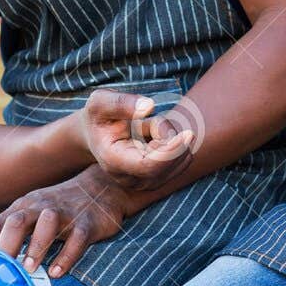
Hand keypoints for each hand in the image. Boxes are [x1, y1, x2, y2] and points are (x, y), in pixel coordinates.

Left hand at [0, 165, 127, 276]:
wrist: (103, 187)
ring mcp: (66, 213)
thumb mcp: (36, 213)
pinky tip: (57, 273)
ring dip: (36, 247)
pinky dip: (66, 257)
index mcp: (25, 206)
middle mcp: (41, 207)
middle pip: (17, 221)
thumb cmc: (62, 208)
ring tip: (29, 269)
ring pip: (47, 224)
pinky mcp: (88, 223)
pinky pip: (76, 239)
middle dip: (7, 245)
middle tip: (2, 271)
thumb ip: (17, 232)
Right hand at [77, 88, 195, 190]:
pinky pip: (182, 160)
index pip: (148, 166)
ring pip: (179, 159)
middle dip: (167, 132)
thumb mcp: (100, 102)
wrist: (97, 134)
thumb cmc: (99, 116)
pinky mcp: (159, 180)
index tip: (188, 133)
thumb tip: (149, 106)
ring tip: (145, 129)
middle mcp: (130, 179)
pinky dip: (175, 143)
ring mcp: (145, 183)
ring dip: (169, 136)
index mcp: (113, 161)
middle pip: (168, 160)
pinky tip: (154, 139)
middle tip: (147, 119)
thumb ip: (121, 102)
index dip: (170, 152)